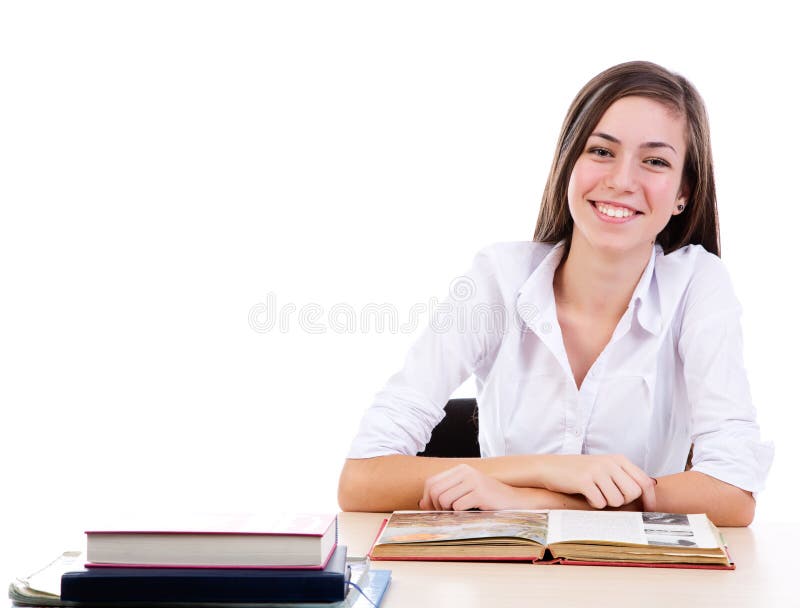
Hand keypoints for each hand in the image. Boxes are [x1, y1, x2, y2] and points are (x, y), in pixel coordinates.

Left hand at [419, 464, 527, 510]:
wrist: (515, 501)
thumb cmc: (489, 500)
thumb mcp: (465, 493)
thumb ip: (445, 494)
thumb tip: (422, 504)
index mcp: (460, 469)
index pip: (431, 482)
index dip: (428, 498)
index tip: (433, 509)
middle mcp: (466, 472)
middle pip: (435, 490)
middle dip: (436, 506)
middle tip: (446, 514)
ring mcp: (473, 481)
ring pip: (444, 499)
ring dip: (448, 511)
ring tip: (460, 513)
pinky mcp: (480, 493)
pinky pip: (458, 507)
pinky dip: (461, 514)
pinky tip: (471, 512)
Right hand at [536, 454, 655, 508]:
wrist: (550, 467)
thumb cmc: (579, 471)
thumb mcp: (605, 468)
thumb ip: (625, 476)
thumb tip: (651, 488)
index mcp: (618, 459)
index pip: (644, 481)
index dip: (649, 498)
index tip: (648, 510)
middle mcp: (609, 463)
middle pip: (633, 493)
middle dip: (624, 501)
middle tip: (609, 498)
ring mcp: (596, 470)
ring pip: (617, 500)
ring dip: (607, 503)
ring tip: (596, 494)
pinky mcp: (584, 480)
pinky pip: (600, 503)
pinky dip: (594, 504)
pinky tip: (586, 496)